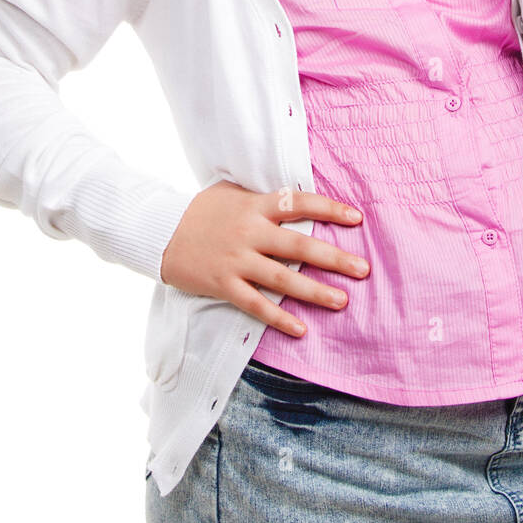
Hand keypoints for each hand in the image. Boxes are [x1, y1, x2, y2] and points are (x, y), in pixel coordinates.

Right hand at [159, 181, 369, 336]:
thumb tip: (298, 200)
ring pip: (282, 278)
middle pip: (298, 246)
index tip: (356, 218)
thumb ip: (263, 197)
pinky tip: (301, 329)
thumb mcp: (232, 193)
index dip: (329, 209)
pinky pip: (255, 304)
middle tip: (362, 269)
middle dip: (334, 258)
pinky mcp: (223, 284)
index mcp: (255, 206)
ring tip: (341, 300)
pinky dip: (278, 318)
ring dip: (314, 291)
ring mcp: (236, 260)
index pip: (299, 203)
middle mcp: (249, 232)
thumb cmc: (201, 211)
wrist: (159, 231)